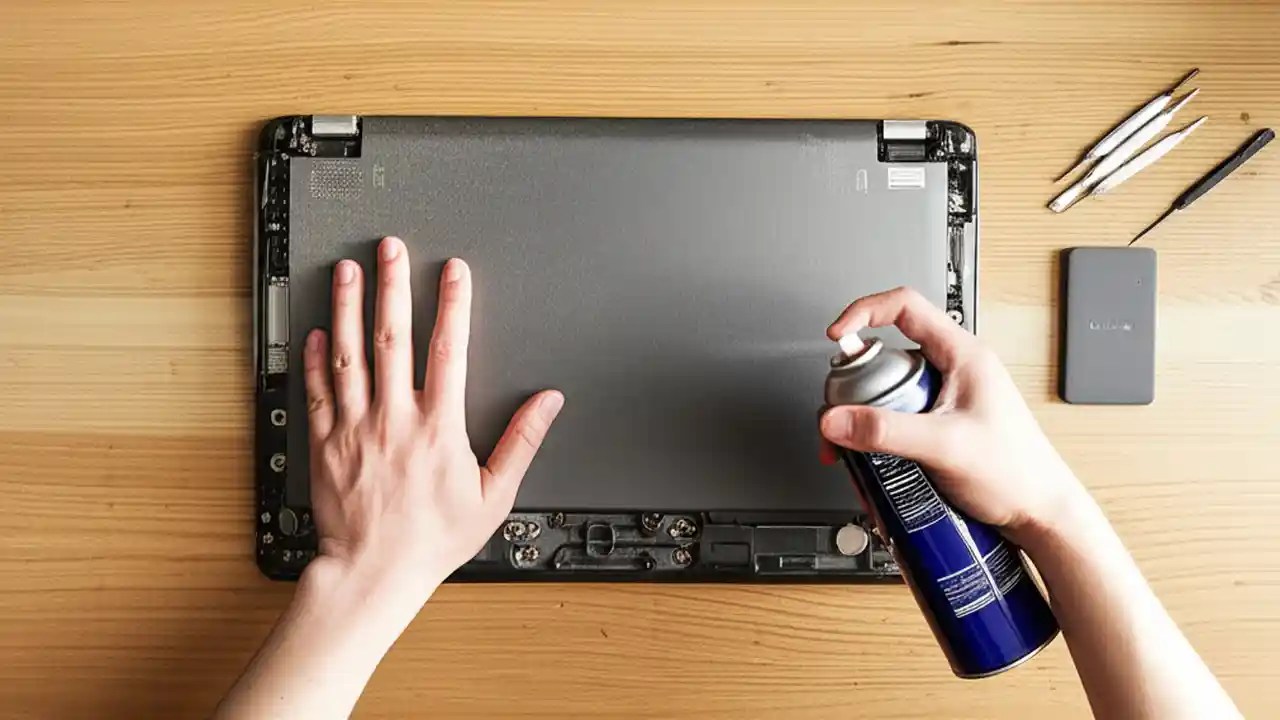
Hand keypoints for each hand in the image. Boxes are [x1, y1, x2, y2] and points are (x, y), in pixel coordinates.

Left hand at [301, 236, 563, 604]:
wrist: (373, 573)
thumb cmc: (432, 539)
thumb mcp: (494, 495)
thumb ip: (521, 441)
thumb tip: (547, 402)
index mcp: (438, 428)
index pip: (448, 349)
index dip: (452, 303)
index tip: (453, 271)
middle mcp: (394, 419)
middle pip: (393, 338)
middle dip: (393, 286)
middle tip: (391, 249)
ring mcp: (355, 428)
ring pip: (349, 354)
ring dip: (349, 307)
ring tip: (349, 271)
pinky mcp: (325, 443)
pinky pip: (318, 390)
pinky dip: (316, 357)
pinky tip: (318, 329)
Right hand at [818, 287, 1082, 541]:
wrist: (1040, 513)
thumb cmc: (1016, 473)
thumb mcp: (944, 445)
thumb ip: (885, 431)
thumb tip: (838, 419)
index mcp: (963, 355)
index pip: (905, 307)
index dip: (864, 312)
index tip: (838, 334)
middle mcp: (954, 370)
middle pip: (887, 356)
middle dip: (856, 385)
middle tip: (844, 413)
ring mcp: (947, 397)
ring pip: (890, 391)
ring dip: (866, 418)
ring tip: (859, 449)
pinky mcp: (942, 423)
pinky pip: (899, 418)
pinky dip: (881, 437)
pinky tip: (879, 462)